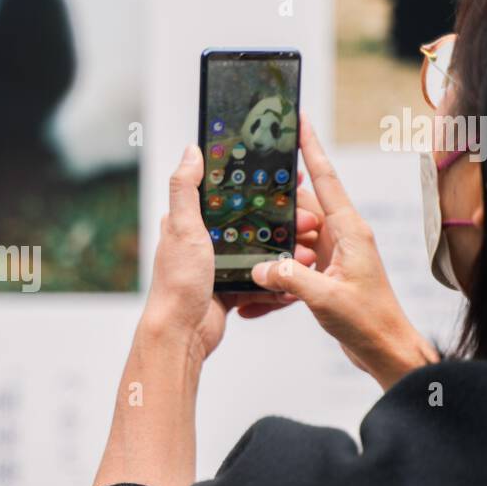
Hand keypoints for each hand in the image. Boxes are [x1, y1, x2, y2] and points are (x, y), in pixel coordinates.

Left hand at [142, 144, 318, 363]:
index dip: (259, 186)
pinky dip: (279, 280)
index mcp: (192, 222)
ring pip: (261, 251)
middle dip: (284, 221)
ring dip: (286, 251)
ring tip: (308, 252)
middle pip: (253, 222)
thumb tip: (191, 151)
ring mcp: (219, 266)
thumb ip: (185, 189)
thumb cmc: (177, 282)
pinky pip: (262, 279)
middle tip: (309, 221)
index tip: (289, 181)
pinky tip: (297, 278)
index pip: (230, 194)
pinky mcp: (230, 289)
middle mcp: (204, 242)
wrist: (182, 333)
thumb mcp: (182, 228)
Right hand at [251, 116, 437, 389]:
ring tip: (248, 253)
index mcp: (349, 231)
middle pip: (301, 209)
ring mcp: (335, 256)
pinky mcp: (327, 274)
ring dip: (272, 248)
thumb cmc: (369, 322)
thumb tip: (260, 266)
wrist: (387, 351)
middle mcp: (343, 237)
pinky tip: (258, 294)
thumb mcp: (326, 298)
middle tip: (246, 199)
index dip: (310, 148)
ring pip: (292, 238)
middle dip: (274, 206)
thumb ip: (289, 278)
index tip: (299, 120)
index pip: (326, 180)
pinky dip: (277, 276)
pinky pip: (294, 265)